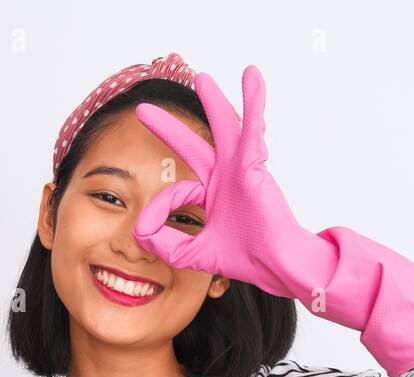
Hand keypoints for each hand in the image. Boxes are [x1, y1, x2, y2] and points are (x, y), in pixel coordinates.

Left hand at [132, 64, 337, 301]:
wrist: (275, 263)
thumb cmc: (245, 259)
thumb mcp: (190, 253)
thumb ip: (162, 242)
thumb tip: (139, 225)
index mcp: (211, 197)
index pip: (177, 190)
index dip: (164, 206)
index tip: (155, 224)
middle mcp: (224, 179)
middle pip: (191, 145)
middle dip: (167, 129)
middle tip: (143, 110)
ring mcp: (239, 169)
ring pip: (223, 127)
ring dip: (213, 101)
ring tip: (202, 79)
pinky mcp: (253, 163)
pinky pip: (250, 126)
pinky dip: (253, 100)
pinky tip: (252, 77)